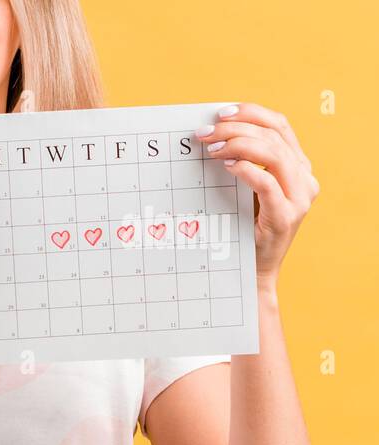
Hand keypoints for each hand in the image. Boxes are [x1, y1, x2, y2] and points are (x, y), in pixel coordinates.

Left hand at [193, 102, 319, 282]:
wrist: (253, 268)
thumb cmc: (245, 225)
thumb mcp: (245, 188)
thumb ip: (241, 161)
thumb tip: (209, 134)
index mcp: (298, 166)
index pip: (280, 126)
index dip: (252, 113)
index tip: (221, 112)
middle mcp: (304, 178)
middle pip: (274, 136)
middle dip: (236, 129)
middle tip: (205, 133)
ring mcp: (299, 198)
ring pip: (274, 155)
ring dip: (238, 145)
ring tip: (211, 149)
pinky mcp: (286, 216)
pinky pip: (268, 184)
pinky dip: (246, 170)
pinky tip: (226, 166)